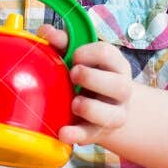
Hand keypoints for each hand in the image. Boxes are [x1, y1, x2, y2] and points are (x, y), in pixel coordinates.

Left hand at [35, 24, 134, 147]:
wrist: (105, 106)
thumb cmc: (88, 74)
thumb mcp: (79, 56)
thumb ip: (63, 42)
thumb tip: (45, 32)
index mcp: (116, 65)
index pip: (108, 53)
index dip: (87, 53)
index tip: (74, 57)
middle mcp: (121, 90)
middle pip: (118, 85)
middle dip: (91, 78)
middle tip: (73, 75)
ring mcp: (114, 113)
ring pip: (112, 115)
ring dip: (89, 107)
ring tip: (73, 102)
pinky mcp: (99, 132)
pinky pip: (91, 136)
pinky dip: (76, 135)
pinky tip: (62, 132)